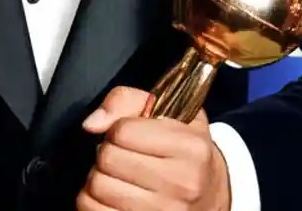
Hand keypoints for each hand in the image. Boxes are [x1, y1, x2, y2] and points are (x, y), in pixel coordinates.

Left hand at [77, 86, 230, 210]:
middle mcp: (182, 184)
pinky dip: (94, 202)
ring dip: (99, 179)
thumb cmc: (183, 150)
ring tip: (119, 177)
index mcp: (190, 148)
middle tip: (122, 157)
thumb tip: (91, 124)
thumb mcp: (169, 112)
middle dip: (107, 154)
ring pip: (97, 187)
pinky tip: (113, 197)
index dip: (117, 129)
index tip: (128, 135)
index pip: (123, 131)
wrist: (210, 196)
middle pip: (107, 159)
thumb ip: (125, 101)